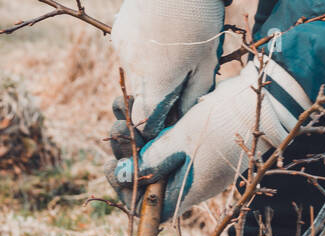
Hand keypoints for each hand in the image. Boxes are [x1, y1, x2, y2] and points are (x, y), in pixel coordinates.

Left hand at [107, 60, 307, 217]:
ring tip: (122, 113)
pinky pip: (170, 142)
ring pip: (158, 158)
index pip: (150, 209)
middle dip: (128, 158)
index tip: (115, 168)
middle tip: (116, 133)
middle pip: (150, 181)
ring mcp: (199, 162)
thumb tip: (123, 174)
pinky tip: (138, 107)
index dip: (128, 193)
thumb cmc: (225, 122)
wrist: (268, 99)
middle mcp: (193, 182)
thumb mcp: (182, 140)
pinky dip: (154, 128)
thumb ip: (151, 159)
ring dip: (137, 138)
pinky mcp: (202, 142)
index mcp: (189, 191)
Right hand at [109, 0, 224, 146]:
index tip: (168, 118)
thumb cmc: (197, 20)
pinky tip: (159, 31)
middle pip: (140, 98)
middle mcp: (133, 74)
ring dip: (151, 70)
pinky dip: (143, 49)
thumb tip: (181, 117)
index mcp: (155, 87)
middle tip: (179, 74)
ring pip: (136, 73)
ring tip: (172, 47)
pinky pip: (130, 51)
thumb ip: (192, 95)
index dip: (155, 125)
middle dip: (156, 94)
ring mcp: (122, 52)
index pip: (145, 122)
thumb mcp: (206, 62)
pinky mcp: (118, 34)